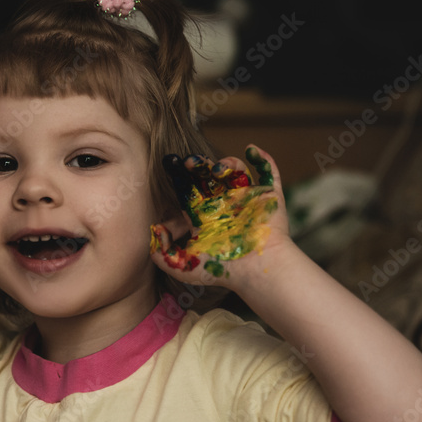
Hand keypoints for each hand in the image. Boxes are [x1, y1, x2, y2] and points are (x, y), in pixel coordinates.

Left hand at [150, 145, 289, 286]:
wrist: (258, 270)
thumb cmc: (223, 271)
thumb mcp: (183, 267)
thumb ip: (161, 254)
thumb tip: (154, 230)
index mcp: (205, 216)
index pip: (189, 190)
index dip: (180, 177)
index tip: (169, 164)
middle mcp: (224, 204)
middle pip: (209, 176)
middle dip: (199, 165)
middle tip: (189, 162)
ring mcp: (246, 199)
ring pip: (235, 170)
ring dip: (226, 163)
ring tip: (217, 169)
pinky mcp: (268, 197)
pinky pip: (267, 172)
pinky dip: (262, 158)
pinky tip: (251, 149)